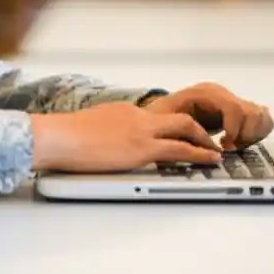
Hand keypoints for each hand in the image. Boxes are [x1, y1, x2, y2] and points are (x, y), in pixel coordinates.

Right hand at [30, 102, 222, 173]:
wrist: (57, 135)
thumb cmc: (64, 136)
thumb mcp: (89, 128)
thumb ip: (105, 133)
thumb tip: (104, 144)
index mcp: (124, 112)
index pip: (157, 119)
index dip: (173, 128)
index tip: (182, 136)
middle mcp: (137, 117)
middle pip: (178, 117)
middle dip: (197, 129)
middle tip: (208, 141)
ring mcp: (141, 131)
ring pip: (185, 129)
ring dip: (204, 142)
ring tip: (216, 154)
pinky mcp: (141, 149)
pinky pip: (178, 150)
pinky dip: (198, 154)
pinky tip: (208, 161)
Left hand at [143, 83, 273, 151]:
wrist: (159, 113)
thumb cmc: (160, 117)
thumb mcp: (164, 121)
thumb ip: (180, 130)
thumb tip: (199, 146)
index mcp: (206, 93)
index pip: (233, 107)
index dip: (234, 129)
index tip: (226, 147)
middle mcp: (223, 94)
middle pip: (252, 112)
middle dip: (245, 135)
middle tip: (230, 149)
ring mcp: (232, 101)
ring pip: (261, 115)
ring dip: (253, 135)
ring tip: (235, 146)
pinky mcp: (238, 111)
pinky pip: (262, 119)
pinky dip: (258, 133)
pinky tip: (241, 142)